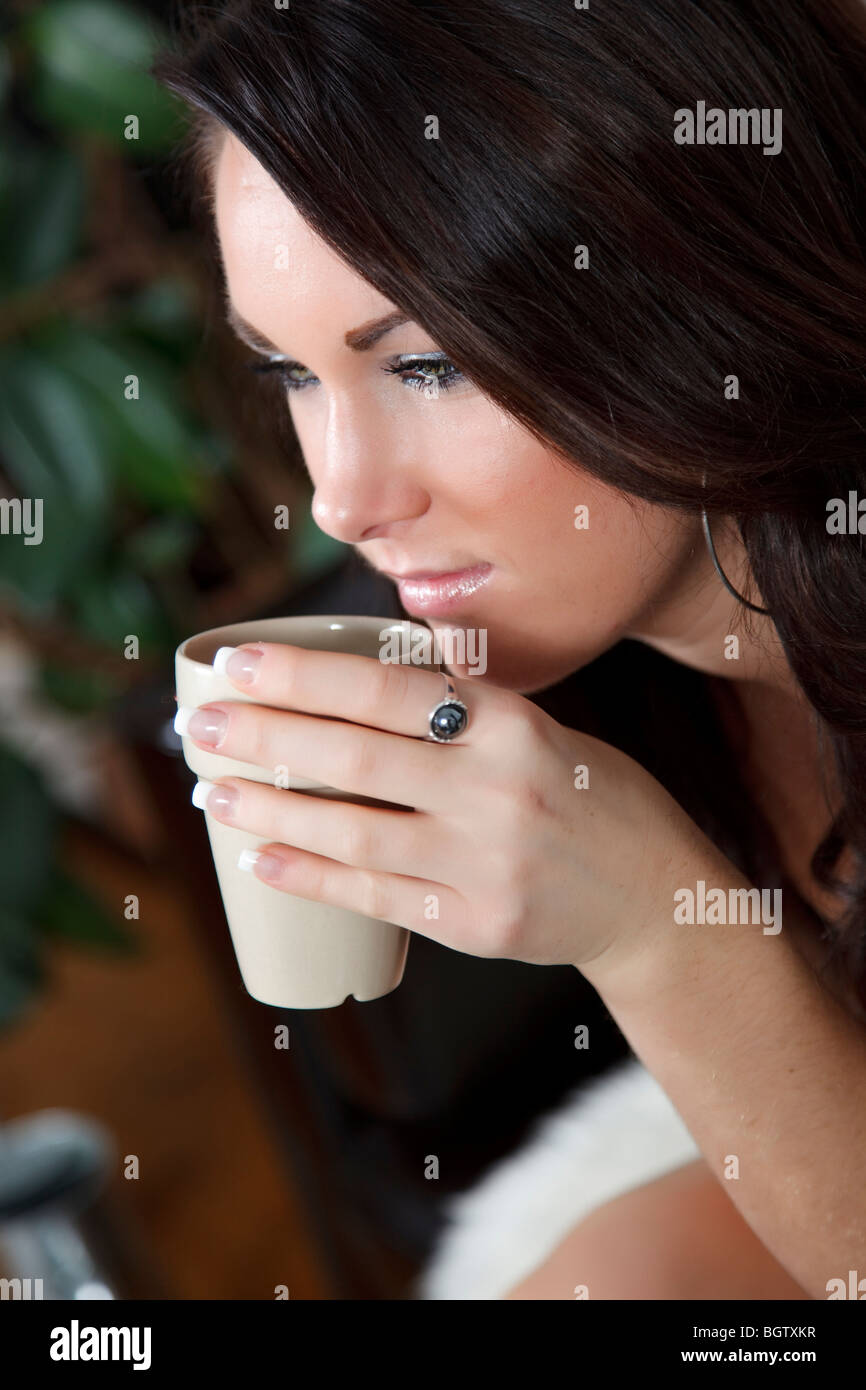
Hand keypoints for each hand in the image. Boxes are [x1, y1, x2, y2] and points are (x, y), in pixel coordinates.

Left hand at [179, 642, 710, 970]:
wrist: (655, 898)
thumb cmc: (589, 798)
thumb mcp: (541, 730)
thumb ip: (459, 711)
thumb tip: (351, 684)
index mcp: (512, 724)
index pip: (388, 688)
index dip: (304, 675)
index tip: (238, 664)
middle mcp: (498, 788)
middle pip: (356, 757)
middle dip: (265, 737)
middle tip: (200, 729)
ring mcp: (486, 862)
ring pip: (354, 831)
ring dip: (271, 811)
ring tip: (213, 795)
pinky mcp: (477, 923)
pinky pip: (376, 896)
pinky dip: (312, 876)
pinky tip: (262, 859)